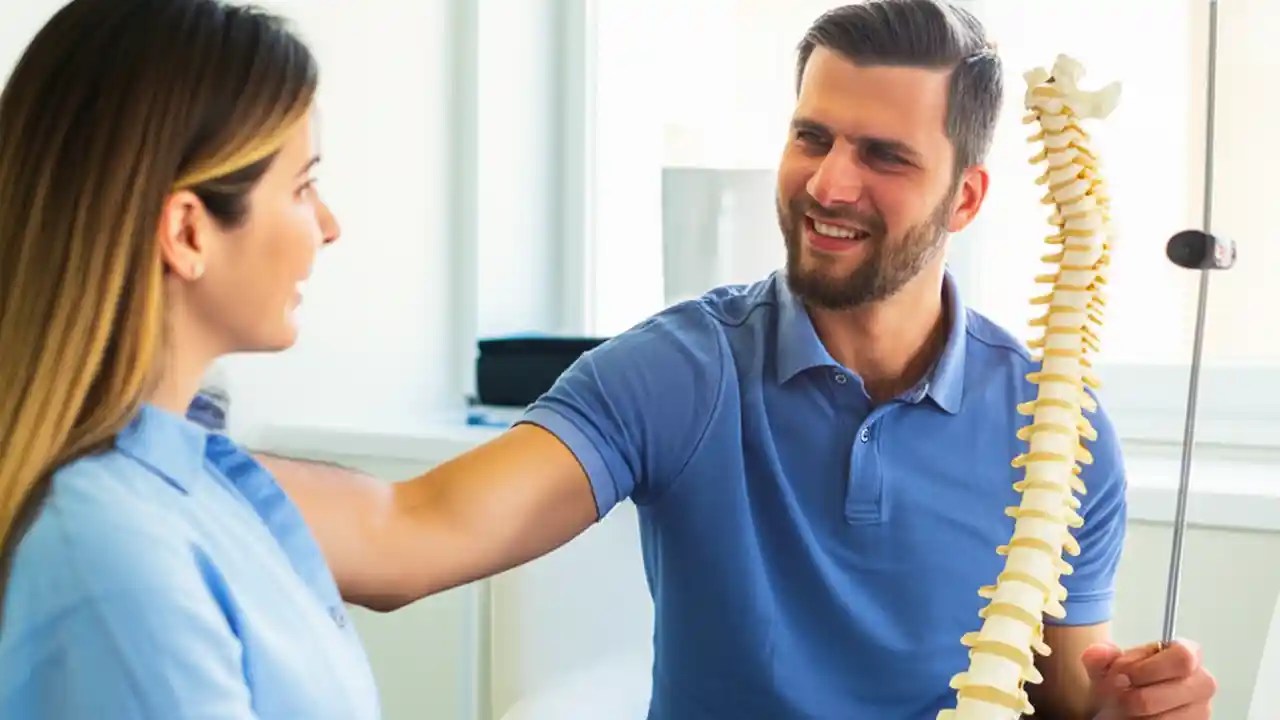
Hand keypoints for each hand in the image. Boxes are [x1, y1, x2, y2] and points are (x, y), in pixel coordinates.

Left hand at [1081, 639, 1216, 717]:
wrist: (1121, 707)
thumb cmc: (1122, 682)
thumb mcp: (1105, 666)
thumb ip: (1099, 656)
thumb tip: (1097, 653)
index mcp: (1186, 654)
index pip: (1182, 657)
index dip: (1148, 667)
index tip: (1123, 676)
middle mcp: (1201, 682)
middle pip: (1171, 691)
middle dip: (1136, 697)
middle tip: (1118, 696)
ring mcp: (1201, 709)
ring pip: (1167, 718)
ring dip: (1137, 716)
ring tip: (1125, 708)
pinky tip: (1136, 719)